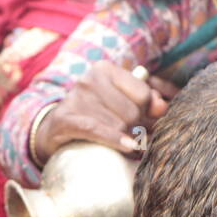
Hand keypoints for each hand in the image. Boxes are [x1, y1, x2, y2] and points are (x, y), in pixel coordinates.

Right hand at [34, 61, 168, 160]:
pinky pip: (96, 129)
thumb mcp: (120, 103)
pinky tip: (128, 147)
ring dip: (126, 140)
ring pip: (118, 125)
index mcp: (105, 70)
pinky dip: (114, 140)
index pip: (143, 94)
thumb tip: (162, 106)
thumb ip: (145, 101)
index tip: (147, 124)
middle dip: (138, 130)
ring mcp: (75, 98)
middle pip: (132, 112)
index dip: (149, 114)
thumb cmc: (94, 115)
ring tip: (125, 146)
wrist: (54, 131)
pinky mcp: (65, 119)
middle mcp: (89, 79)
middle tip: (136, 139)